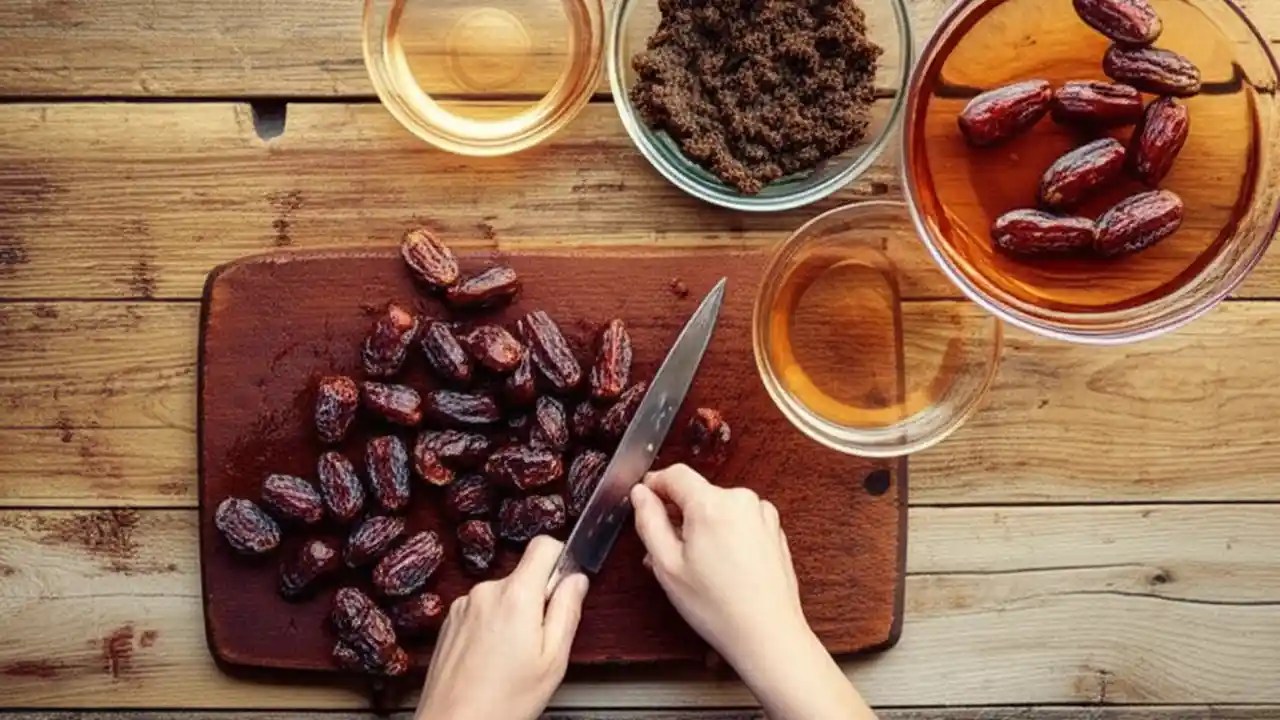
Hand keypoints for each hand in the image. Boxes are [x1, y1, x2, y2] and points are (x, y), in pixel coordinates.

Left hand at [415, 536, 589, 719]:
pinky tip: (492, 660)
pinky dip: (491, 627)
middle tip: (539, 641)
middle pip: (523, 575)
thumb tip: (577, 579)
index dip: (560, 559)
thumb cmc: (503, 701)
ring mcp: (464, 605)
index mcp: (516, 596)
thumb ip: (567, 611)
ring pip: (503, 595)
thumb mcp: (552, 660)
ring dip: (513, 615)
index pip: (544, 545)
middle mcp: (486, 591)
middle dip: (537, 600)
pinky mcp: (449, 621)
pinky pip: (482, 610)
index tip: (565, 585)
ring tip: (512, 658)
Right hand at [631, 464, 876, 719]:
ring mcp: (762, 514)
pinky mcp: (774, 530)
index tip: (644, 499)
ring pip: (719, 508)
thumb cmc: (717, 606)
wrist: (768, 634)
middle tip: (664, 551)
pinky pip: (739, 522)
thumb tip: (640, 493)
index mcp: (712, 504)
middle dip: (679, 515)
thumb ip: (649, 521)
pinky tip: (719, 568)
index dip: (655, 484)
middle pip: (698, 493)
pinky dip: (725, 535)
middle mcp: (741, 500)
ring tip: (693, 566)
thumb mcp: (667, 565)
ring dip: (702, 527)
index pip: (676, 475)